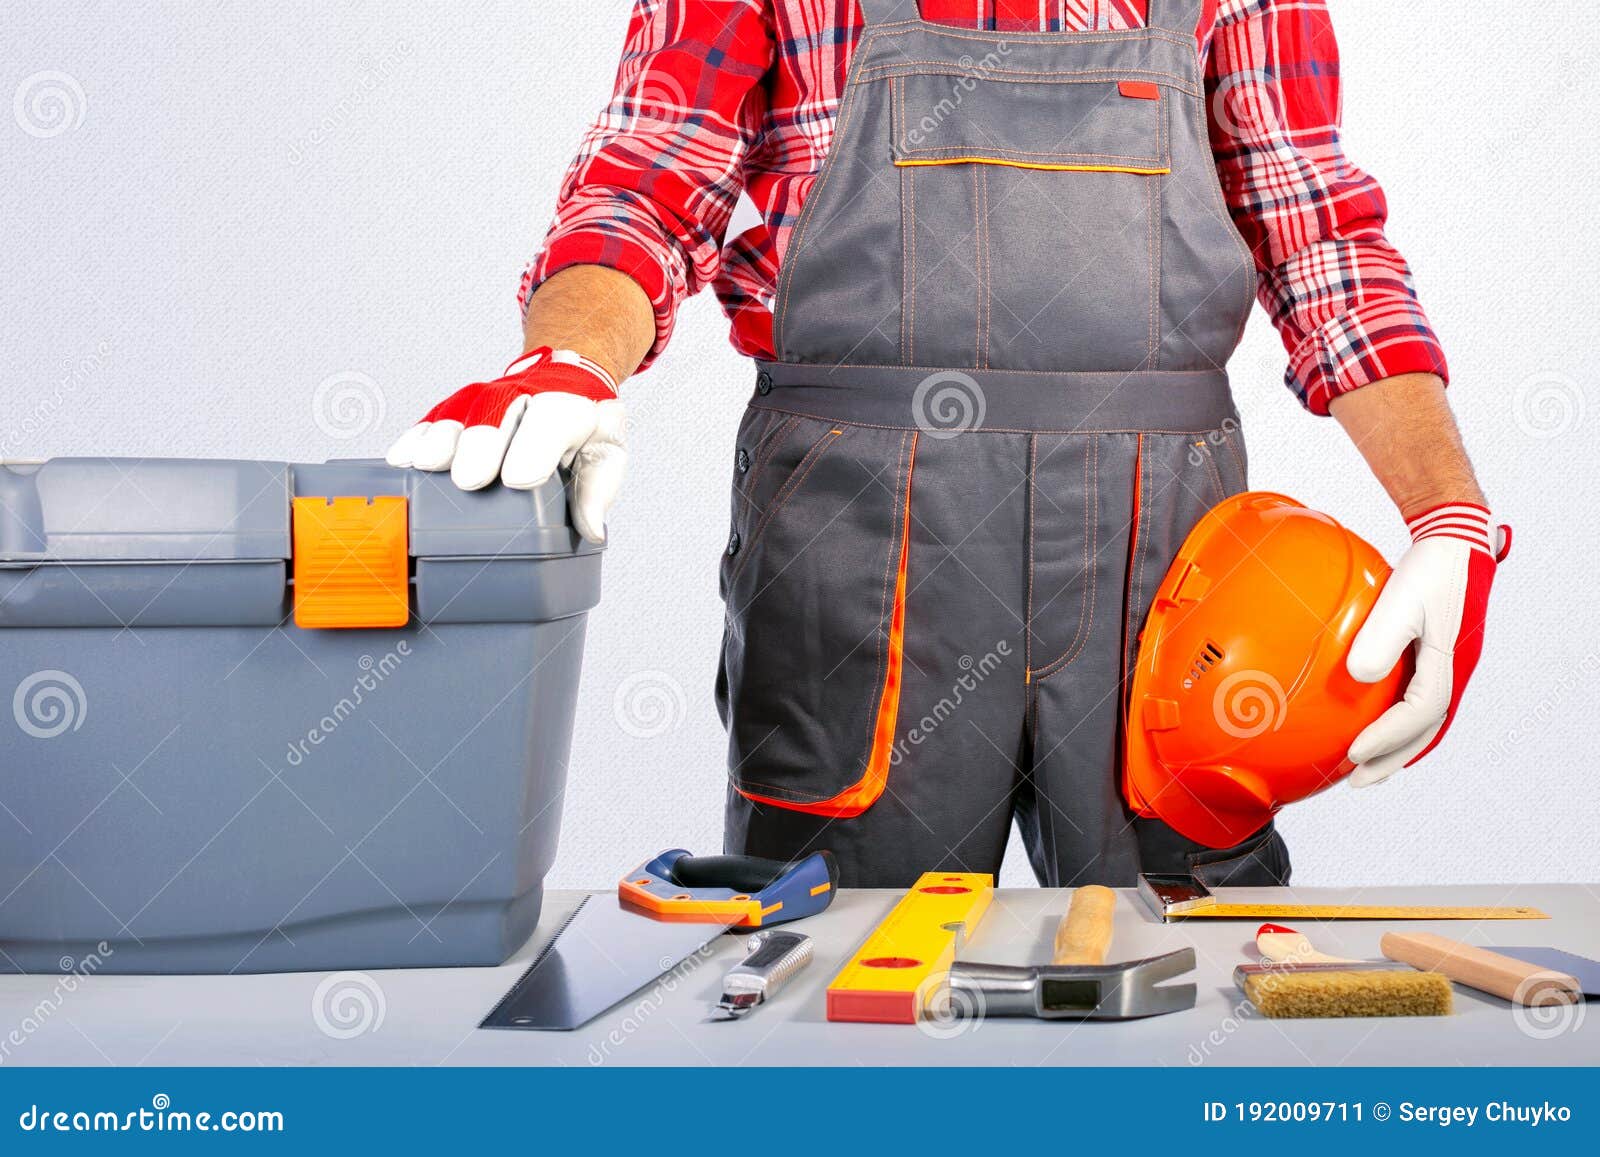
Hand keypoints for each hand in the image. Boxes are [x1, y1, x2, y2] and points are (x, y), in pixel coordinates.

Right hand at [386, 348, 624, 541]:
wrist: (567, 382)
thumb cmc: (584, 430)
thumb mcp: (604, 455)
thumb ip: (597, 491)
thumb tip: (592, 531)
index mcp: (567, 406)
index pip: (551, 419)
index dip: (534, 447)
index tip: (518, 480)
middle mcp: (524, 394)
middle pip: (498, 409)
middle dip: (481, 442)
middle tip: (468, 479)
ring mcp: (488, 398)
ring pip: (462, 409)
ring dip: (442, 437)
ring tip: (425, 465)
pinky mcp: (461, 406)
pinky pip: (436, 416)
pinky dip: (417, 435)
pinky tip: (402, 458)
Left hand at [1345, 504, 1509, 785]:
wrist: (1455, 543)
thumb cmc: (1430, 569)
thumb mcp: (1401, 601)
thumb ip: (1380, 638)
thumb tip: (1357, 676)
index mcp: (1449, 663)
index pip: (1420, 714)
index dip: (1388, 738)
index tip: (1355, 753)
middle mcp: (1455, 671)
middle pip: (1426, 730)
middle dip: (1392, 758)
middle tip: (1358, 781)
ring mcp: (1449, 666)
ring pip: (1426, 721)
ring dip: (1397, 747)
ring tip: (1365, 767)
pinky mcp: (1439, 657)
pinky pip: (1421, 702)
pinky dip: (1401, 724)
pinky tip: (1376, 726)